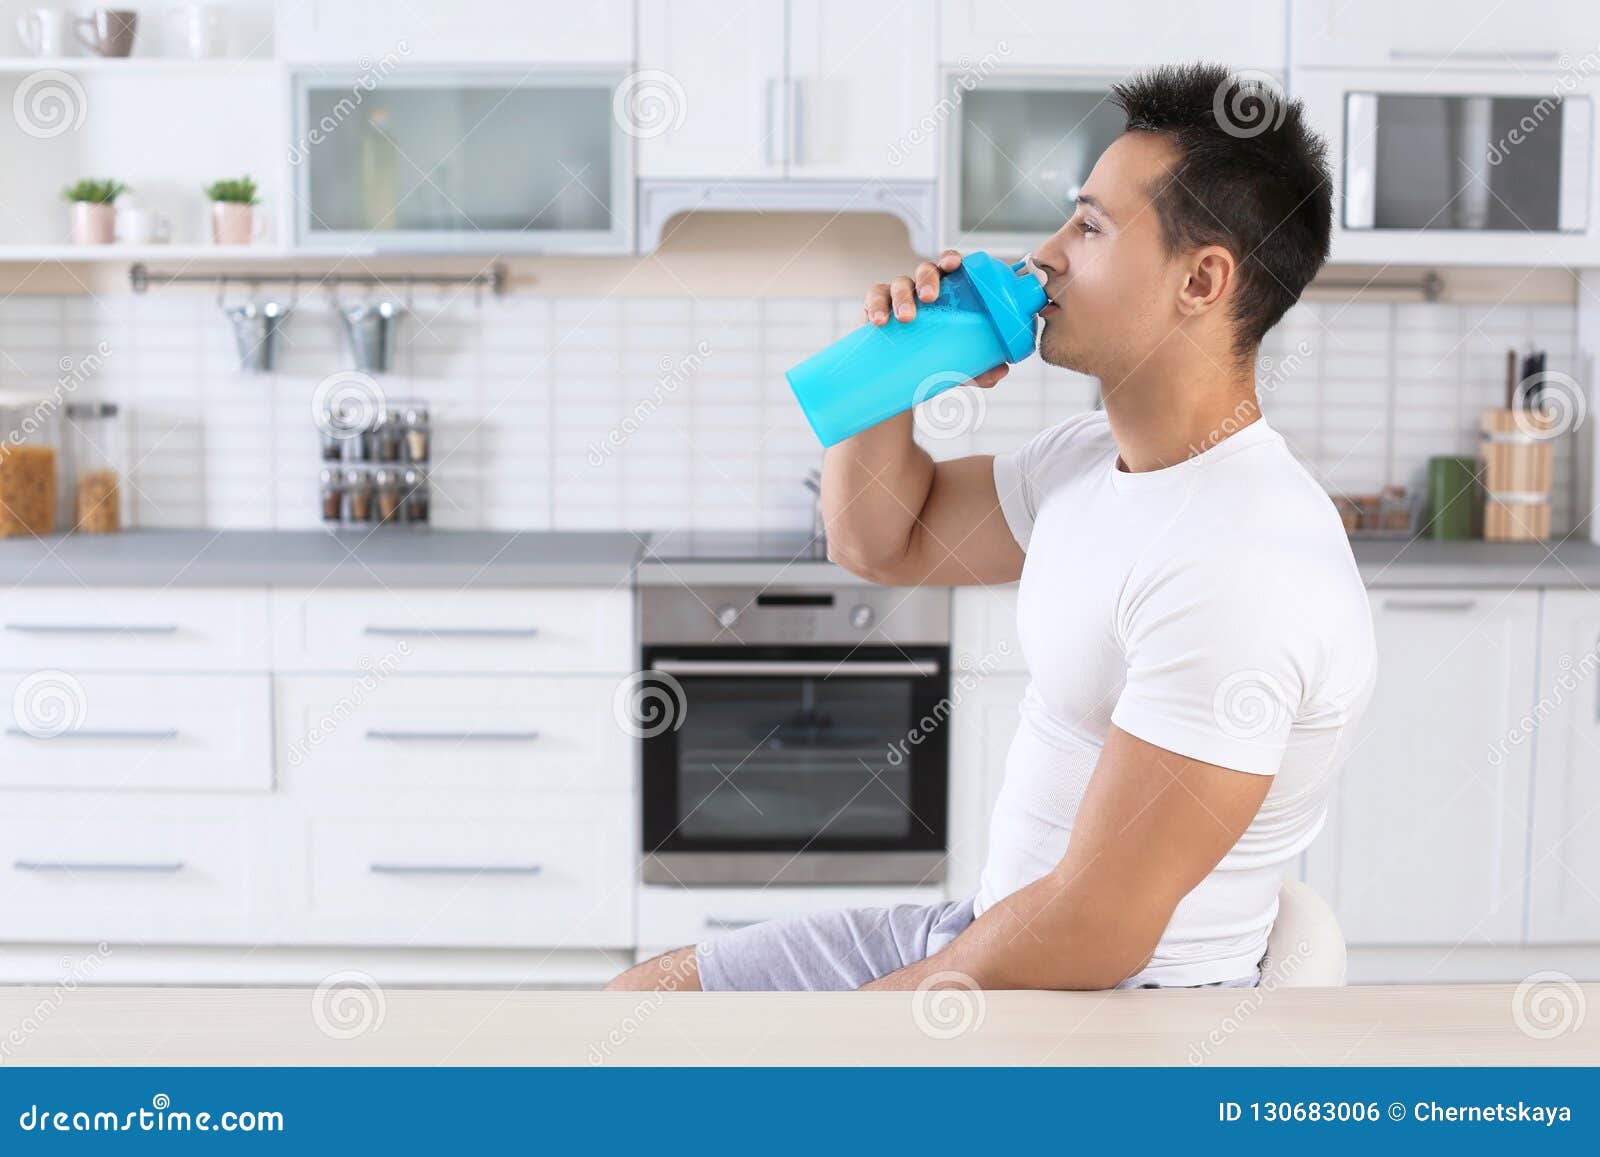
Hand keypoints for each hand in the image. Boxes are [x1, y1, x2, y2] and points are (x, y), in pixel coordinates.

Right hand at [860, 249, 1009, 388]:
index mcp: (947, 294)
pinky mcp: (876, 309)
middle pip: (925, 270)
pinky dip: (875, 306)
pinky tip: (878, 320)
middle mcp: (922, 290)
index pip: (950, 267)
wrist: (901, 382)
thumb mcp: (958, 365)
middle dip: (927, 279)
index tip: (953, 265)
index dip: (951, 259)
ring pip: (899, 284)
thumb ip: (980, 367)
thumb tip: (1000, 370)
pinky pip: (874, 297)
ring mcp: (898, 297)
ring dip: (902, 297)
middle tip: (930, 298)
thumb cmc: (934, 361)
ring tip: (905, 318)